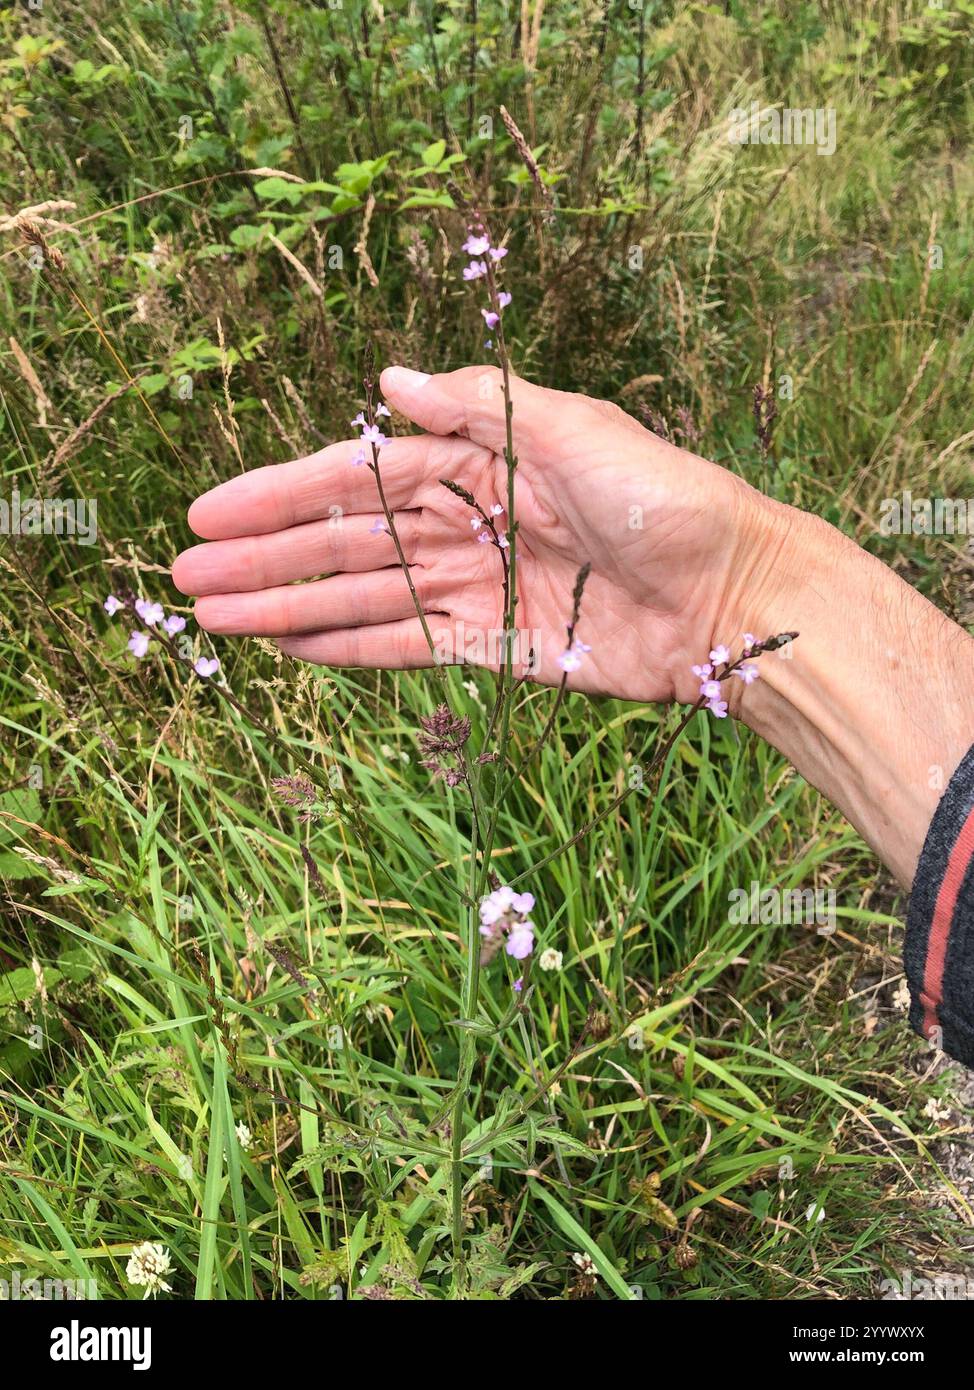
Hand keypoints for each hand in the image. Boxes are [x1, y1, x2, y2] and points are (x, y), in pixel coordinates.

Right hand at [173, 364, 774, 701]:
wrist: (735, 595)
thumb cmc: (666, 497)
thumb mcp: (573, 429)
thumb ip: (477, 407)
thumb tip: (386, 380)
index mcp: (482, 461)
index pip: (361, 478)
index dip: (283, 494)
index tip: (211, 511)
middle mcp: (472, 523)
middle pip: (350, 543)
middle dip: (268, 558)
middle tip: (186, 578)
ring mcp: (481, 588)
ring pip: (366, 600)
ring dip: (291, 608)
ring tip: (217, 621)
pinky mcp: (500, 649)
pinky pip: (410, 648)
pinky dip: (352, 649)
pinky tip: (293, 648)